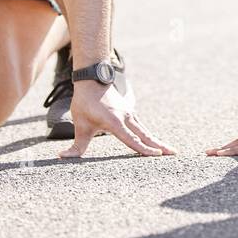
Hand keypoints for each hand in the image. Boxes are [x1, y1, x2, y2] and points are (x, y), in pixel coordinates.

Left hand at [59, 79, 173, 158]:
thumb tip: (62, 157)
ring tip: (169, 151)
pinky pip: (141, 127)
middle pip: (145, 135)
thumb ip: (76, 145)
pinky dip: (149, 135)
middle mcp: (125, 117)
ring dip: (157, 141)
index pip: (131, 139)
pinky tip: (155, 142)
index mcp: (114, 122)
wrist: (92, 80)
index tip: (157, 154)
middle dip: (160, 145)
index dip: (144, 148)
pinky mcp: (130, 113)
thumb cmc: (85, 103)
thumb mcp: (80, 125)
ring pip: (145, 130)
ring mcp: (129, 114)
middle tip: (174, 153)